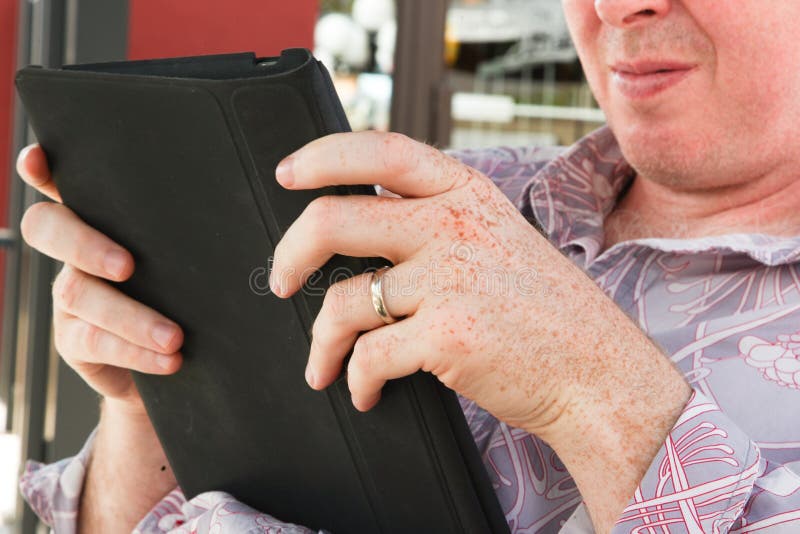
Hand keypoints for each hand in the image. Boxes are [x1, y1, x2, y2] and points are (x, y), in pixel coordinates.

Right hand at [16, 144, 183, 414]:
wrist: (183, 358)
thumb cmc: (190, 290)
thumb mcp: (190, 256)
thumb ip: (189, 229)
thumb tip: (233, 204)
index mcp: (102, 217)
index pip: (60, 181)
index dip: (41, 169)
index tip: (39, 159)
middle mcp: (74, 249)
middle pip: (46, 228)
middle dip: (83, 244)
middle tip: (128, 266)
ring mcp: (70, 293)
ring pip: (77, 293)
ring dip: (131, 316)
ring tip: (175, 337)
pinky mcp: (74, 339)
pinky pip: (94, 341)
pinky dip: (136, 351)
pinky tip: (170, 359)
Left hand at [270, 132, 673, 434]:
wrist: (599, 375)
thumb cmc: (548, 313)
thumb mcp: (501, 241)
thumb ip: (441, 225)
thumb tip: (363, 235)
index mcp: (467, 196)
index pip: (382, 152)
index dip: (324, 156)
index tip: (289, 173)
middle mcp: (454, 228)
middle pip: (334, 221)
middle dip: (289, 255)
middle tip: (280, 282)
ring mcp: (449, 281)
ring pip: (341, 303)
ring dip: (321, 344)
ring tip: (324, 366)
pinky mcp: (445, 337)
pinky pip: (367, 357)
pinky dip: (356, 381)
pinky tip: (366, 392)